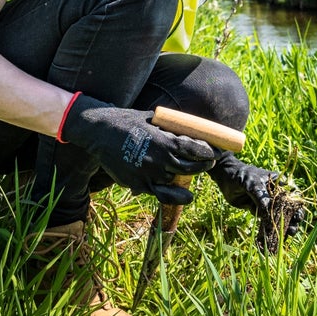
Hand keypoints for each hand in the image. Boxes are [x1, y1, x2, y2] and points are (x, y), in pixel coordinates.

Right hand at [60, 94, 220, 204]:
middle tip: (211, 162)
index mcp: (163, 141)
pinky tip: (187, 196)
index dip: (208, 152)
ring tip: (196, 170)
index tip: (217, 152)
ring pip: (175, 179)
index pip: (194, 149)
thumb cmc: (128, 121)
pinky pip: (161, 193)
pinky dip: (176, 195)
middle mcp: (157, 160)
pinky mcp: (137, 184)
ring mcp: (147, 174)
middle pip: (189, 167)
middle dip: (203, 165)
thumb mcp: (153, 119)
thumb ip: (171, 129)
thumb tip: (193, 131)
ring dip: (186, 175)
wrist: (99, 132)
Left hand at [207, 154, 304, 235]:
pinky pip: (264, 220)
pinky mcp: (257, 210)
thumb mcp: (251, 182)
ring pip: (277, 216)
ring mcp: (266, 202)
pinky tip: (271, 236)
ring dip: (281, 226)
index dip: (297, 207)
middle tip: (292, 230)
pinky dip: (268, 228)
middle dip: (292, 220)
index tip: (297, 217)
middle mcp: (275, 194)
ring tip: (285, 235)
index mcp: (278, 183)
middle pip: (287, 208)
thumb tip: (267, 209)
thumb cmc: (241, 175)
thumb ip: (259, 194)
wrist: (225, 177)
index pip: (292, 196)